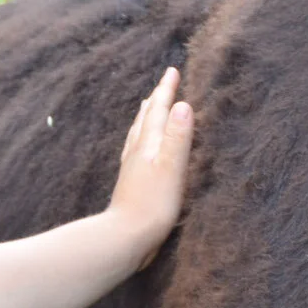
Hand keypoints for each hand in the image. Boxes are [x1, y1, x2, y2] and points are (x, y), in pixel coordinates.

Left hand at [108, 67, 193, 267]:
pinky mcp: (131, 184)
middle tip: (162, 86)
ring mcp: (132, 169)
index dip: (166, 91)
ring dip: (146, 119)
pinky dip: (140, 141)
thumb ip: (178, 137)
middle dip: (156, 100)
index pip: (159, 111)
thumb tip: (183, 105)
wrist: (125, 237)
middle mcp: (137, 152)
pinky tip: (139, 150)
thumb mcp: (172, 168)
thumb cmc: (152, 205)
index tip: (172, 70)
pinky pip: (136, 152)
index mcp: (149, 145)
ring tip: (148, 109)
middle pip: (146, 119)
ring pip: (138, 134)